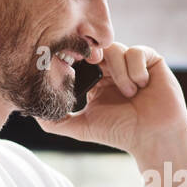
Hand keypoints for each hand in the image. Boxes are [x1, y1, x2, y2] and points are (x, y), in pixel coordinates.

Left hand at [35, 41, 186, 158]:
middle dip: (94, 54)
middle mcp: (114, 70)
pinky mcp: (152, 61)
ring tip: (128, 93)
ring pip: (116, 49)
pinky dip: (136, 68)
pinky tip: (141, 86)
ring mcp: (134, 64)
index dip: (76, 58)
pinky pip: (137, 51)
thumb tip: (33, 114)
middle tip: (91, 63)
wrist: (153, 138)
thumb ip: (57, 122)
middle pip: (98, 49)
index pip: (82, 59)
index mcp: (98, 80)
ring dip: (118, 70)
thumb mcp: (82, 127)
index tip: (72, 64)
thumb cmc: (121, 133)